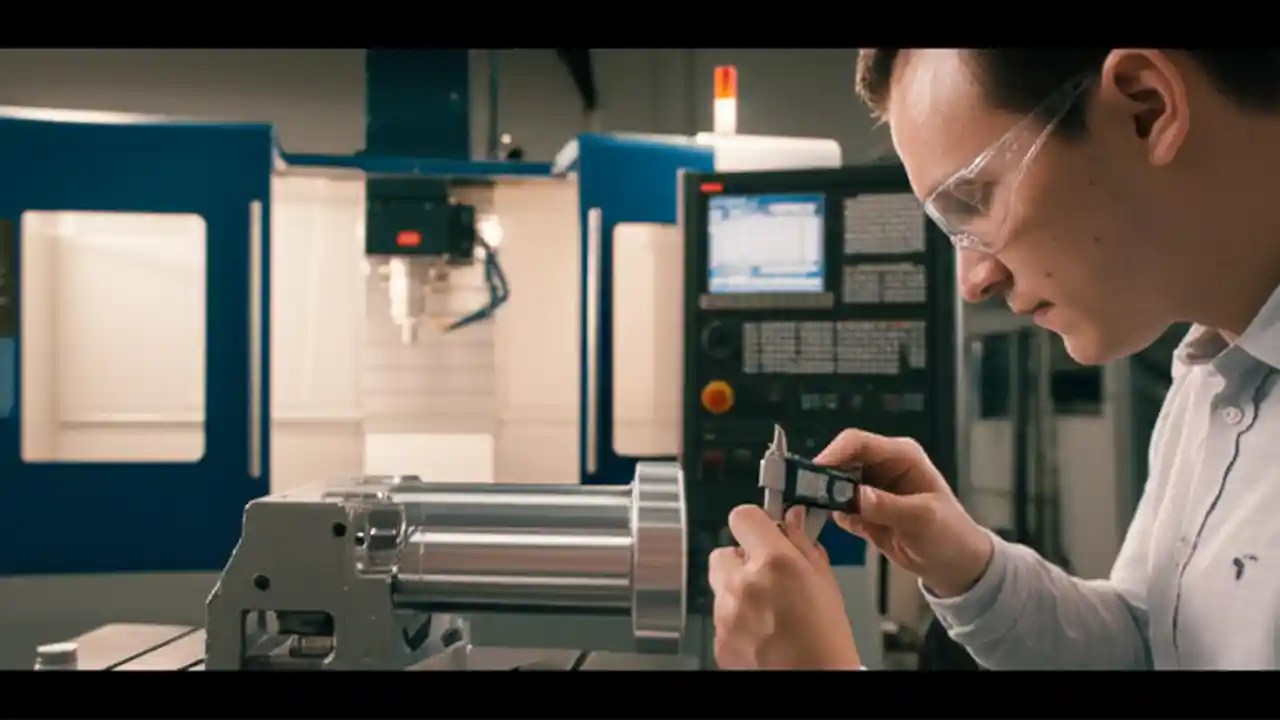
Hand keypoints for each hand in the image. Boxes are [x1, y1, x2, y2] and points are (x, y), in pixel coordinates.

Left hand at [707, 504, 860, 669]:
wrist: (816, 683)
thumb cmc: (827, 639)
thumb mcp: (825, 582)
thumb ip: (803, 545)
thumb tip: (790, 521)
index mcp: (773, 562)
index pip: (742, 516)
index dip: (755, 523)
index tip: (764, 533)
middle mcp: (742, 584)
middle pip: (723, 552)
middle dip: (742, 560)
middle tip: (767, 576)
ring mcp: (726, 614)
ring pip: (721, 586)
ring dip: (739, 590)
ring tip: (768, 610)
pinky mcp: (719, 639)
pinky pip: (720, 616)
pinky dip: (736, 619)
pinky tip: (761, 631)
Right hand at [814, 428, 992, 598]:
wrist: (955, 565)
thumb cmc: (949, 535)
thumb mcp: (923, 519)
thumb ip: (889, 506)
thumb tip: (856, 495)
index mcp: (900, 456)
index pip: (858, 443)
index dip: (833, 454)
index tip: (812, 475)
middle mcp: (882, 466)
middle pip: (840, 460)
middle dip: (822, 477)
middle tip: (804, 497)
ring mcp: (871, 488)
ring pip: (834, 482)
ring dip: (823, 496)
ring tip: (812, 512)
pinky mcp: (863, 509)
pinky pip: (838, 506)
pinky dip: (832, 514)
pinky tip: (835, 526)